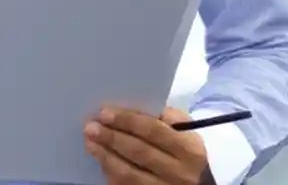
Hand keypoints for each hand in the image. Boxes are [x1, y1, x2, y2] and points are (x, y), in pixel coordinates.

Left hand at [83, 106, 211, 184]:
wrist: (197, 184)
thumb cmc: (187, 152)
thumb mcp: (187, 132)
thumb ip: (167, 118)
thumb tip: (133, 110)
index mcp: (189, 149)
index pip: (153, 130)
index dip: (127, 121)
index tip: (104, 113)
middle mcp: (179, 172)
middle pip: (139, 152)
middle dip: (111, 138)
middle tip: (90, 127)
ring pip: (130, 174)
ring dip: (106, 156)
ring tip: (90, 143)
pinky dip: (112, 174)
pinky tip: (102, 162)